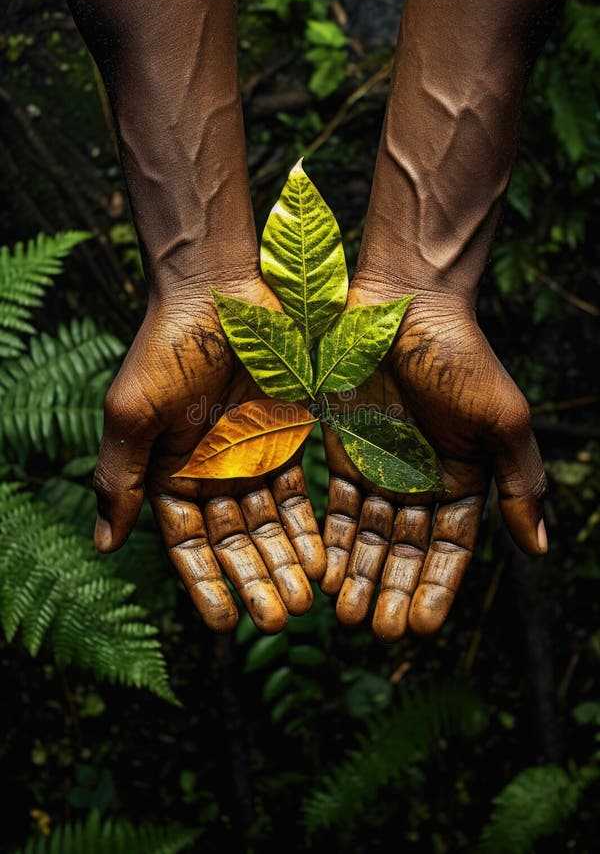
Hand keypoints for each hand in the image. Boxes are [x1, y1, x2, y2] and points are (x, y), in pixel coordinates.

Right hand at [92, 276, 324, 633]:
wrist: (219, 291)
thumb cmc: (167, 348)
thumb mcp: (133, 415)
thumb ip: (122, 479)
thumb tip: (102, 547)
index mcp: (168, 475)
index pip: (187, 546)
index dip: (205, 584)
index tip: (226, 623)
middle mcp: (208, 476)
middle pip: (233, 544)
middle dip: (253, 582)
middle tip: (276, 619)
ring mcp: (249, 460)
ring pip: (267, 526)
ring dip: (284, 564)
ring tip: (304, 603)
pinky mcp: (286, 441)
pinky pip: (298, 495)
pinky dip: (308, 527)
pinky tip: (324, 559)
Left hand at [321, 280, 545, 639]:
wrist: (404, 303)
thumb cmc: (461, 357)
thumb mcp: (501, 422)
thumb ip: (519, 484)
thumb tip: (539, 551)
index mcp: (467, 482)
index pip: (451, 550)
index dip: (438, 589)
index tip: (423, 629)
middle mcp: (423, 485)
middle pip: (407, 553)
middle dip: (394, 592)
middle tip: (378, 632)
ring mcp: (382, 471)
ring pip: (370, 539)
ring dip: (360, 577)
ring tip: (347, 616)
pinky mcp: (344, 454)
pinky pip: (337, 509)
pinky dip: (333, 541)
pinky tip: (324, 573)